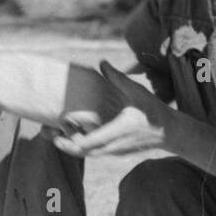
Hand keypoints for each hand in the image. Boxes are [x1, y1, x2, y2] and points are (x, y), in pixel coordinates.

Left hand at [54, 61, 171, 157]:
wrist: (169, 133)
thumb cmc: (153, 111)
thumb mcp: (137, 92)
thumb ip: (117, 78)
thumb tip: (102, 62)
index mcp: (116, 132)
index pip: (87, 143)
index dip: (69, 138)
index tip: (57, 126)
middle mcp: (113, 146)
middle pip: (81, 152)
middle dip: (62, 144)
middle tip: (46, 131)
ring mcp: (114, 151)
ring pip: (86, 154)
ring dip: (70, 145)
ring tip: (56, 132)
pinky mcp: (115, 151)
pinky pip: (93, 152)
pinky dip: (81, 145)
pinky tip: (73, 132)